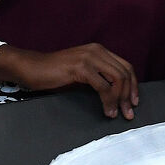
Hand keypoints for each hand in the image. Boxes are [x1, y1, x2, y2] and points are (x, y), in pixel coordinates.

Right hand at [0, 44, 139, 118]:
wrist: (31, 68)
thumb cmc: (53, 73)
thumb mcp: (81, 72)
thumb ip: (97, 77)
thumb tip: (115, 95)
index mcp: (98, 50)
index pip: (125, 67)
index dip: (133, 86)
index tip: (133, 102)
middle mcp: (96, 50)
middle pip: (125, 73)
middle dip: (129, 95)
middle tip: (128, 113)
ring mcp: (89, 57)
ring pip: (117, 79)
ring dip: (120, 99)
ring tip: (117, 114)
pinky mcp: (81, 67)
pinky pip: (103, 86)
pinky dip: (108, 101)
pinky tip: (107, 111)